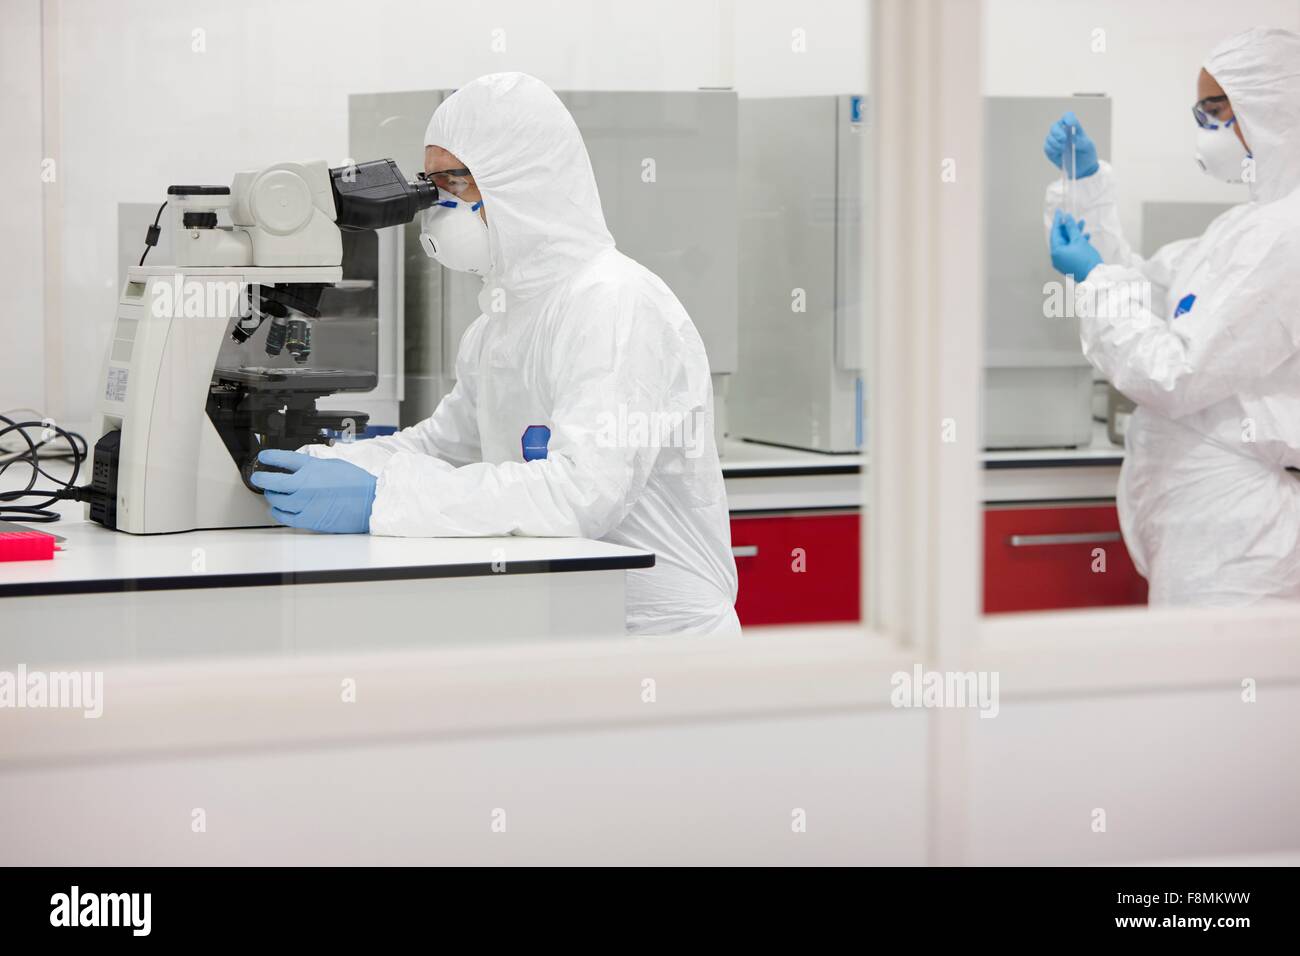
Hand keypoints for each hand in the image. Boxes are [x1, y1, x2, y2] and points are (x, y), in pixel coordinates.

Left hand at [249, 449, 376, 533]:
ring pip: (276, 500)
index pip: (283, 459)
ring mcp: (305, 503)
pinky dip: (278, 512)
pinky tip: (278, 510)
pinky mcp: (308, 519)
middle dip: (262, 478)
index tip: (264, 457)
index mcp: (313, 467)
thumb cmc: (358, 484)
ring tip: (273, 494)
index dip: (269, 457)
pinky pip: (284, 517)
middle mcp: (305, 484)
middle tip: (259, 478)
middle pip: (273, 481)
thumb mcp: (334, 465)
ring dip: (272, 496)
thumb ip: (314, 466)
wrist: (370, 503)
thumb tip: (299, 468)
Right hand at [1043, 111, 1099, 177]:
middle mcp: (1062, 132)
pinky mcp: (1050, 151)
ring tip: (1063, 149)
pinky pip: (1047, 147)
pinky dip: (1051, 149)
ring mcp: (1055, 141)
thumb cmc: (1087, 154)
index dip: (1067, 118)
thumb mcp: (1088, 147)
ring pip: (1049, 137)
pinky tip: (1058, 153)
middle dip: (1057, 132)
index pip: (1068, 116)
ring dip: (1055, 143)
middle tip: (1063, 139)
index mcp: (1073, 127)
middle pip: (1055, 126)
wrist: (1083, 168)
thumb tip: (1072, 139)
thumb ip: (1081, 142)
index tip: (1070, 124)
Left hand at [1050, 209, 1102, 281]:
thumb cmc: (1086, 258)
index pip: (1055, 233)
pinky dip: (1077, 243)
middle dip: (1069, 227)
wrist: (1095, 276)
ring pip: (1068, 243)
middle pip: (1061, 238)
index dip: (1058, 221)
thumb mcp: (1078, 240)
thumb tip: (1066, 217)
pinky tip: (1086, 236)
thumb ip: (1071, 228)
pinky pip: (1071, 250)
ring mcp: (1063, 262)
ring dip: (1075, 233)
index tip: (1059, 211)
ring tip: (1083, 223)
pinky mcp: (1070, 264)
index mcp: (1055, 252)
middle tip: (1073, 217)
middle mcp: (1056, 257)